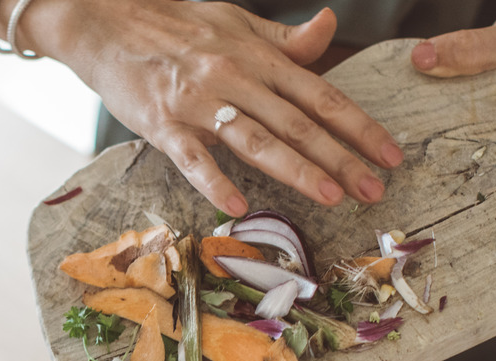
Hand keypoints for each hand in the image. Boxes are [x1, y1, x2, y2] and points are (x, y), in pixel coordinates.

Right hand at [42, 0, 403, 216]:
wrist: (106, 20)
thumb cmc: (174, 24)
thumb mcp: (235, 22)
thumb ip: (284, 39)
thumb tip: (329, 27)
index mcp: (256, 55)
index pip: (319, 94)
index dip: (358, 125)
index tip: (389, 154)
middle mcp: (234, 76)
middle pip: (297, 122)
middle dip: (340, 157)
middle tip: (373, 190)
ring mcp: (197, 102)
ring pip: (256, 140)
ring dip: (296, 169)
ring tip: (330, 197)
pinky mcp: (161, 123)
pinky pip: (192, 158)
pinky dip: (214, 182)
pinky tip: (238, 207)